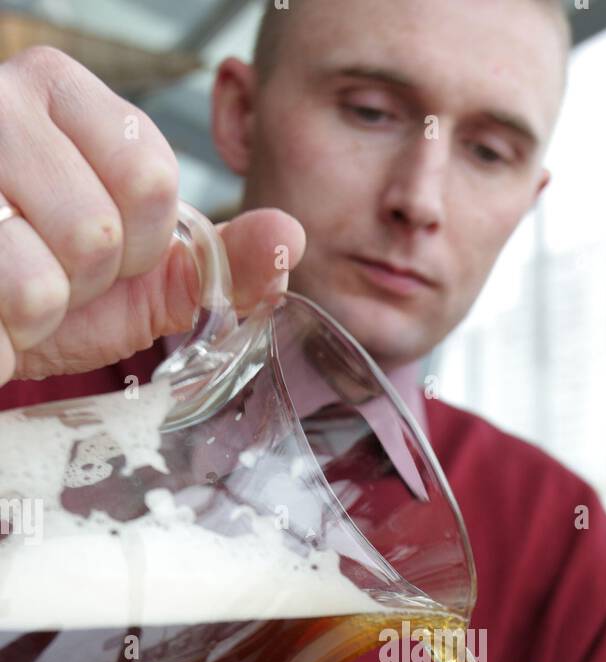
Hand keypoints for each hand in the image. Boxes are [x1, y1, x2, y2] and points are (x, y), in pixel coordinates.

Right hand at [0, 46, 305, 384]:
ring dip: (38, 312)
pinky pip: (8, 303)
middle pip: (98, 231)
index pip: (149, 175)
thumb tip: (288, 238)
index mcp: (62, 94)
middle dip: (87, 281)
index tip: (110, 248)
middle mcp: (1, 103)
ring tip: (15, 289)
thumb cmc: (51, 284)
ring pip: (42, 278)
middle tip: (54, 274)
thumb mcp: (145, 275)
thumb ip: (220, 261)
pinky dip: (5, 334)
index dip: (141, 240)